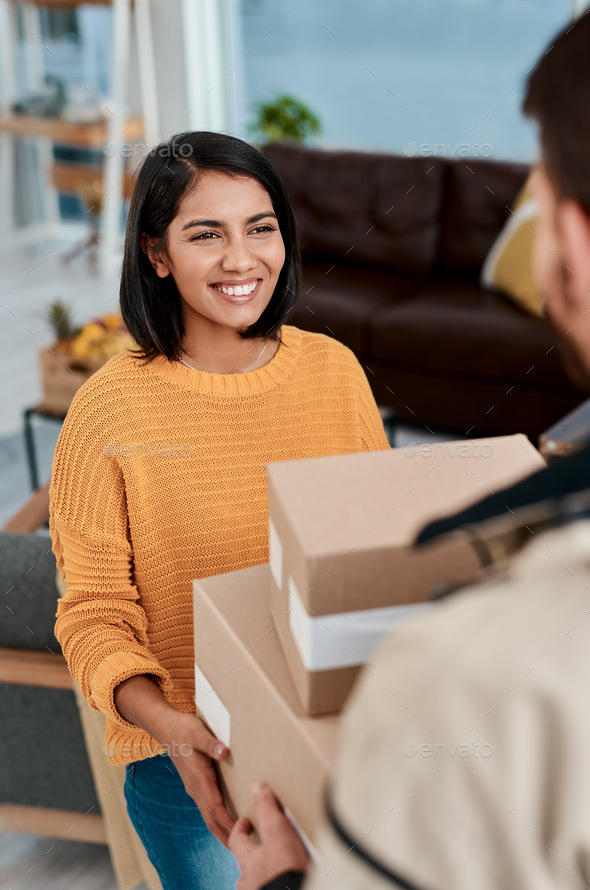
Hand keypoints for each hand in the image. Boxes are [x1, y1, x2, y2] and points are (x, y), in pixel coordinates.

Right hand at [167, 711, 235, 846]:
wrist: (166, 727)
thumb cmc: (183, 729)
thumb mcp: (198, 732)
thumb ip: (211, 743)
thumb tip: (224, 752)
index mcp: (199, 778)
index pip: (215, 807)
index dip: (228, 821)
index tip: (242, 831)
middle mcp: (196, 788)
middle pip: (211, 819)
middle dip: (226, 835)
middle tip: (245, 848)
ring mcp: (195, 788)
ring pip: (209, 815)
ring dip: (222, 829)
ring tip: (241, 840)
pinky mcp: (196, 784)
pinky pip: (208, 807)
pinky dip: (218, 818)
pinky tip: (228, 819)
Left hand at [229, 782, 309, 889]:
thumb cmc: (284, 870)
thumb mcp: (276, 831)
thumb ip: (266, 809)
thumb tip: (257, 787)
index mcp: (248, 860)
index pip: (236, 840)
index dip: (239, 828)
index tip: (244, 820)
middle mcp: (250, 879)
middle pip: (244, 864)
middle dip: (250, 854)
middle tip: (260, 845)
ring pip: (255, 880)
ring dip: (262, 871)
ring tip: (274, 865)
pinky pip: (270, 885)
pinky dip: (274, 881)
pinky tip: (284, 879)